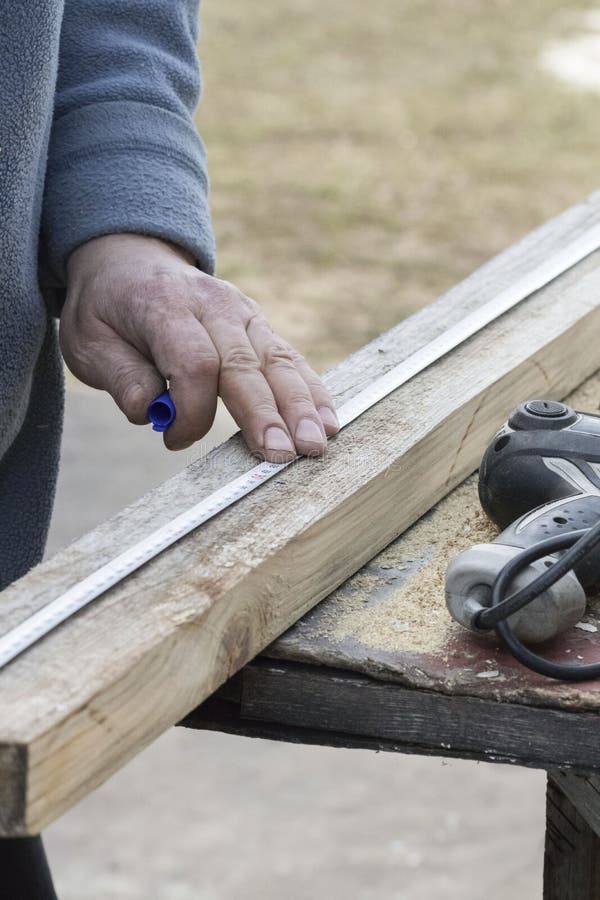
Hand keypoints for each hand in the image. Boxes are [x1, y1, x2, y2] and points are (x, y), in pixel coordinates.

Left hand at [61, 234, 338, 459]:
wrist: (132, 261)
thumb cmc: (109, 310)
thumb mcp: (89, 341)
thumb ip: (120, 377)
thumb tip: (152, 412)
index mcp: (165, 306)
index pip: (194, 361)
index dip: (191, 409)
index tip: (172, 440)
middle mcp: (213, 306)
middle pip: (245, 363)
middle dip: (266, 413)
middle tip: (283, 455)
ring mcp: (243, 313)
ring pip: (277, 360)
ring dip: (300, 405)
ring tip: (317, 443)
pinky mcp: (259, 326)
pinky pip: (289, 358)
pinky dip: (312, 390)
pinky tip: (330, 421)